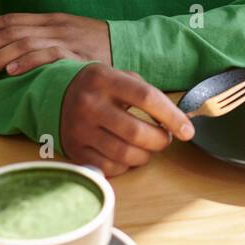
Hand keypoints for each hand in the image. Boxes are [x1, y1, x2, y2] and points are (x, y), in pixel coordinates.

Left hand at [0, 12, 111, 81]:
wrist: (132, 44)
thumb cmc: (97, 46)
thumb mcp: (68, 36)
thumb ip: (43, 40)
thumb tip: (10, 53)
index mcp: (49, 19)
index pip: (8, 19)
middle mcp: (54, 25)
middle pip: (8, 32)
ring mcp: (66, 39)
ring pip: (22, 43)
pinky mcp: (78, 55)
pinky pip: (49, 55)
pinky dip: (28, 62)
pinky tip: (11, 72)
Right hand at [60, 63, 193, 175]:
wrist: (57, 93)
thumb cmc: (101, 87)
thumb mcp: (121, 77)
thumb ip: (149, 94)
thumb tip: (178, 121)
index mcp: (105, 79)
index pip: (147, 98)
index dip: (172, 116)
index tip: (187, 131)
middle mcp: (90, 104)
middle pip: (136, 132)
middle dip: (160, 140)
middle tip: (164, 138)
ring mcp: (79, 129)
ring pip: (124, 153)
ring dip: (145, 155)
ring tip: (147, 147)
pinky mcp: (74, 150)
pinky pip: (108, 167)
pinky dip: (125, 165)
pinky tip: (127, 155)